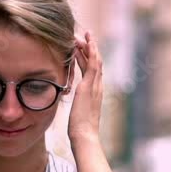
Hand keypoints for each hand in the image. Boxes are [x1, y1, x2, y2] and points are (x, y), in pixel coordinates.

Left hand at [67, 31, 103, 147]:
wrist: (85, 136)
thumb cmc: (80, 130)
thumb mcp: (78, 114)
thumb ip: (77, 107)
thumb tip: (73, 107)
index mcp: (95, 93)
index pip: (93, 71)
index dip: (89, 58)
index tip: (83, 48)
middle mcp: (98, 87)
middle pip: (96, 63)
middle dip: (91, 49)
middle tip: (85, 36)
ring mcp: (95, 86)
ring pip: (95, 61)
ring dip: (90, 47)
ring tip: (84, 35)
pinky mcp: (89, 86)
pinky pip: (92, 64)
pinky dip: (90, 52)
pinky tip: (87, 42)